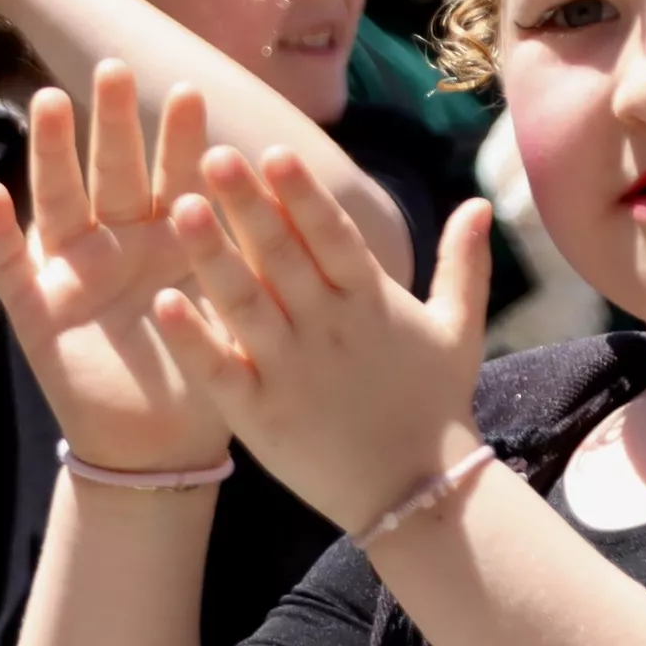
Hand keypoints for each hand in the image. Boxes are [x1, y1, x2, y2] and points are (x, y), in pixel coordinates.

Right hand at [0, 66, 231, 474]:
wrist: (160, 450)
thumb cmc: (204, 376)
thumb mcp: (230, 311)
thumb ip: (245, 258)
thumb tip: (287, 196)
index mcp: (169, 240)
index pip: (171, 176)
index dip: (177, 136)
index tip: (190, 89)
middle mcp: (117, 243)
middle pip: (111, 172)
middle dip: (112, 122)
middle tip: (114, 67)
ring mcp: (73, 272)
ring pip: (60, 202)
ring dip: (50, 154)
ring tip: (47, 103)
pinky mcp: (37, 312)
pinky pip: (11, 267)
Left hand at [153, 146, 495, 535]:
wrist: (418, 495)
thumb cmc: (435, 405)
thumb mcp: (458, 329)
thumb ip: (464, 264)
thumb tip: (479, 201)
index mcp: (371, 302)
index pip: (334, 235)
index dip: (304, 194)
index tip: (275, 151)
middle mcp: (328, 330)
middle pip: (282, 257)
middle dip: (248, 205)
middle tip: (212, 155)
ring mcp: (291, 373)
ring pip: (245, 304)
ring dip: (213, 256)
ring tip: (180, 208)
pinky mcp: (260, 416)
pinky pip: (220, 371)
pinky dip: (194, 340)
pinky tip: (166, 302)